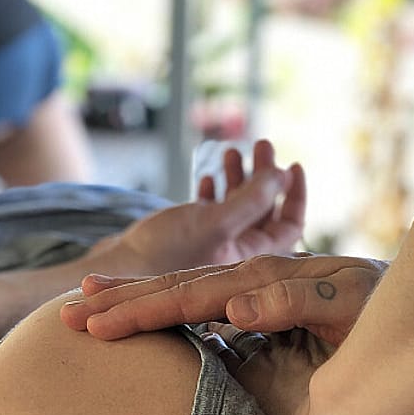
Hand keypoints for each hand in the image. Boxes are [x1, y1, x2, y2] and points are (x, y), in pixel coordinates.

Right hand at [60, 252, 386, 343]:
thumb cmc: (393, 317)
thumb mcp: (350, 304)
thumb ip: (294, 302)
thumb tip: (232, 307)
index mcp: (265, 283)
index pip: (191, 296)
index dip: (142, 308)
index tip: (97, 319)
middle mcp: (252, 290)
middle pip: (175, 293)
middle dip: (121, 302)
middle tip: (67, 310)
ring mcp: (253, 307)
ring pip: (181, 300)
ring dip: (134, 303)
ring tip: (87, 302)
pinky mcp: (261, 329)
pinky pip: (203, 321)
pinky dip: (165, 318)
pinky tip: (141, 318)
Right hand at [82, 139, 305, 278]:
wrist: (118, 269)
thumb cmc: (166, 252)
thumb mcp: (215, 223)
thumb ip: (252, 200)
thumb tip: (283, 175)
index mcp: (251, 257)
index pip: (289, 226)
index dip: (295, 195)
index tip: (293, 165)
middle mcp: (236, 254)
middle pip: (263, 211)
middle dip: (264, 176)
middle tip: (262, 145)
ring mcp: (212, 246)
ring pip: (236, 208)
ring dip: (238, 178)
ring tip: (231, 153)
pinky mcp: (189, 241)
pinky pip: (210, 213)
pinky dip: (213, 193)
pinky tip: (209, 179)